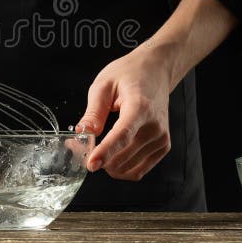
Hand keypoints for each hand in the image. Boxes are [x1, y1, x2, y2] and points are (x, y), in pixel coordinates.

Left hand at [76, 45, 172, 180]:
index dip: (106, 152)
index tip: (91, 164)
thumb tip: (83, 133)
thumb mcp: (104, 85)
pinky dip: (120, 168)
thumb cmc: (130, 74)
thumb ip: (93, 112)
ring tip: (95, 148)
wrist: (156, 71)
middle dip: (97, 157)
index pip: (123, 135)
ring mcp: (161, 139)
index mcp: (140, 107)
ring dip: (107, 165)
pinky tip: (110, 156)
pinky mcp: (162, 147)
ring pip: (128, 168)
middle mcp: (155, 126)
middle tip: (78, 146)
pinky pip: (138, 171)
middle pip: (123, 155)